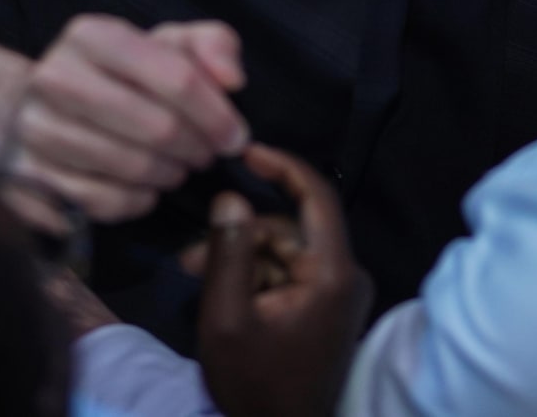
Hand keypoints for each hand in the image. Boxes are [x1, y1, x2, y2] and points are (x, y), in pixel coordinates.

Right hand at [1, 16, 249, 223]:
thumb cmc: (121, 73)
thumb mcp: (168, 44)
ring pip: (132, 168)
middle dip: (196, 148)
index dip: (217, 114)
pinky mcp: (32, 175)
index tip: (236, 137)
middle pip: (157, 128)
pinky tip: (146, 187)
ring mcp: (37, 128)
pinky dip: (138, 200)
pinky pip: (105, 202)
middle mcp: (56, 77)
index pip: (176, 77)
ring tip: (178, 166)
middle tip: (206, 154)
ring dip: (170, 174)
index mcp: (92, 35)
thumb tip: (232, 79)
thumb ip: (211, 46)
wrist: (42, 104)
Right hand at [198, 145, 372, 416]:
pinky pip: (288, 275)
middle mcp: (345, 277)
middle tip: (191, 254)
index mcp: (332, 274)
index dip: (283, 166)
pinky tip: (219, 289)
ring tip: (194, 273)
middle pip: (291, 229)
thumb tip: (231, 196)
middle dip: (241, 234)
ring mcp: (338, 295)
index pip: (317, 196)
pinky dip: (254, 276)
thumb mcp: (228, 318)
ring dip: (241, 257)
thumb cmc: (255, 386)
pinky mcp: (326, 311)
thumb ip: (228, 253)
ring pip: (284, 252)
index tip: (245, 151)